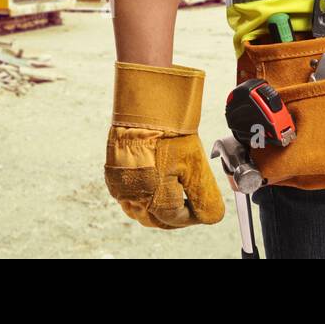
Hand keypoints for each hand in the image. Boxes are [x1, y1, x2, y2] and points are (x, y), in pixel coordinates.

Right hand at [104, 62, 225, 228]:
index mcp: (153, 197)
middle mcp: (131, 197)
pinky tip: (154, 185)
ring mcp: (119, 186)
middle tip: (191, 205)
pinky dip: (142, 196)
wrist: (147, 104)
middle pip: (156, 219)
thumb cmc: (171, 132)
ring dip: (157, 209)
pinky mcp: (112, 175)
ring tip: (173, 195)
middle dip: (175, 215)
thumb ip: (205, 197)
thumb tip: (211, 216)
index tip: (202, 207)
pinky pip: (127, 196)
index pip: (175, 219)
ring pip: (139, 210)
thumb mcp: (196, 166)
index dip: (192, 215)